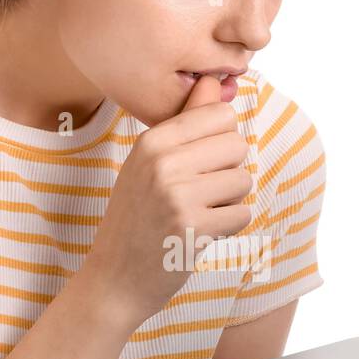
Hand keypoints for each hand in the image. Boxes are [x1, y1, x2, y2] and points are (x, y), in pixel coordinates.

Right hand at [85, 74, 253, 323]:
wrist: (114, 278)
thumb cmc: (137, 217)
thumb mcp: (150, 163)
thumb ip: (186, 121)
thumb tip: (213, 80)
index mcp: (152, 141)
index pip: (219, 115)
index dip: (220, 141)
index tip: (199, 164)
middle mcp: (163, 163)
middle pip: (237, 145)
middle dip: (228, 171)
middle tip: (200, 194)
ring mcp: (178, 196)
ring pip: (243, 180)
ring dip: (230, 201)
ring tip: (199, 214)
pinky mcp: (194, 229)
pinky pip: (242, 214)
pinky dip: (229, 228)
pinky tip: (201, 234)